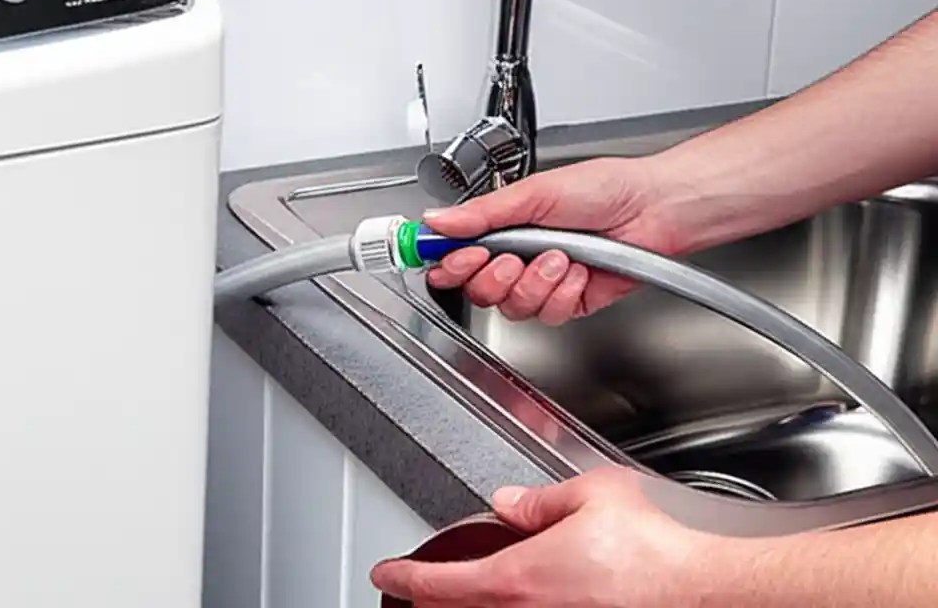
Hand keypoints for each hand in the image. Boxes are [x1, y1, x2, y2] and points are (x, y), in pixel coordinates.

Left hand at [371, 468, 716, 606]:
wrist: (707, 591)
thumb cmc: (657, 551)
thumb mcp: (591, 496)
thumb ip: (539, 500)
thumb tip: (508, 503)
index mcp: (519, 579)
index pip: (440, 583)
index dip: (405, 577)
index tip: (388, 573)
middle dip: (429, 603)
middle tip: (413, 592)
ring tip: (456, 598)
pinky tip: (518, 603)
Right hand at [423, 157, 687, 324]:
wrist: (654, 208)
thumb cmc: (605, 189)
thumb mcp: (536, 192)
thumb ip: (482, 213)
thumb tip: (438, 220)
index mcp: (503, 227)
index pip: (456, 254)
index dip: (445, 262)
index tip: (445, 256)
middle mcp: (519, 257)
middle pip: (478, 290)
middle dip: (492, 277)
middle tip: (510, 257)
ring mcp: (542, 282)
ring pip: (512, 307)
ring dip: (535, 282)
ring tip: (559, 256)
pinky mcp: (568, 302)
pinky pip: (548, 315)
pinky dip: (563, 293)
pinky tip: (579, 271)